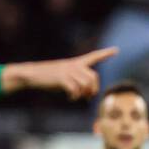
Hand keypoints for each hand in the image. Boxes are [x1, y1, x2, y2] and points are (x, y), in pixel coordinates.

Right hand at [4, 48, 118, 99]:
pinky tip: (70, 98)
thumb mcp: (66, 77)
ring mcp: (68, 71)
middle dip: (94, 89)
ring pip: (86, 84)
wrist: (32, 74)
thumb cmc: (50, 78)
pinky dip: (74, 96)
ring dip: (84, 94)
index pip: (94, 56)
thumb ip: (78, 82)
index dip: (105, 54)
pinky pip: (75, 89)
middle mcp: (74, 65)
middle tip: (88, 97)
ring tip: (77, 97)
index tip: (116, 50)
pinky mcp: (62, 78)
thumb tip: (89, 94)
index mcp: (76, 63)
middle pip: (94, 77)